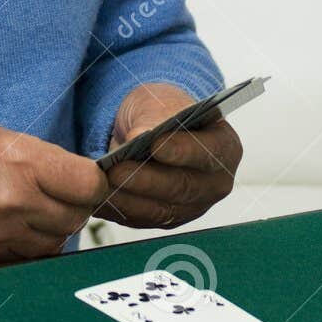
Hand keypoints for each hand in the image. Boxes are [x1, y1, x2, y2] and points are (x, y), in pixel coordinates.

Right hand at [0, 110, 108, 265]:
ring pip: (55, 242)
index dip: (93, 181)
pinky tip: (14, 226)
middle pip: (77, 216)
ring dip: (53, 228)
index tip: (85, 178)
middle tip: (60, 193)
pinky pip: (26, 258)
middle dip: (74, 205)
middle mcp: (15, 200)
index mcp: (20, 160)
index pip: (89, 184)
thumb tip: (65, 173)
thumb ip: (32, 156)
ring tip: (33, 209)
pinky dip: (29, 246)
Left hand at [95, 81, 241, 230]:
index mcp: (224, 147)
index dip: (181, 150)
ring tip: (100, 185)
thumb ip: (155, 116)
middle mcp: (214, 183)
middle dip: (145, 179)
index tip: (154, 143)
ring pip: (159, 210)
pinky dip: (118, 209)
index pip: (208, 153)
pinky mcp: (166, 219)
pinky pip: (141, 220)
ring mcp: (192, 206)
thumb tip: (141, 135)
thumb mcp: (161, 101)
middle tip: (116, 169)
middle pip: (181, 187)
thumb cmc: (162, 110)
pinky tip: (97, 198)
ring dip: (127, 199)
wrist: (151, 129)